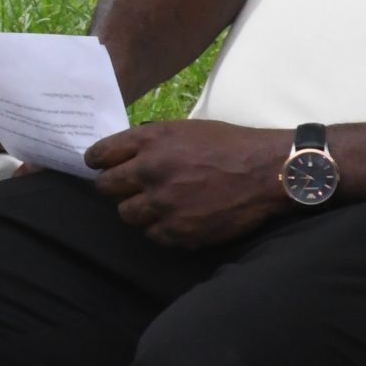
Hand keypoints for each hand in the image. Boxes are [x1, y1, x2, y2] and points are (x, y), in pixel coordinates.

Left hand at [85, 119, 290, 248]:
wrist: (267, 172)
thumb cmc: (229, 146)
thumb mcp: (185, 130)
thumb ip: (151, 143)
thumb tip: (125, 156)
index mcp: (150, 141)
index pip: (100, 155)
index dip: (98, 162)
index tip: (100, 166)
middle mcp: (150, 171)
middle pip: (106, 187)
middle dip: (116, 187)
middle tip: (131, 188)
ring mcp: (163, 204)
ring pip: (127, 215)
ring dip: (139, 210)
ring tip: (159, 203)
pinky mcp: (179, 230)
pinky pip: (153, 235)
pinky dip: (162, 228)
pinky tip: (179, 217)